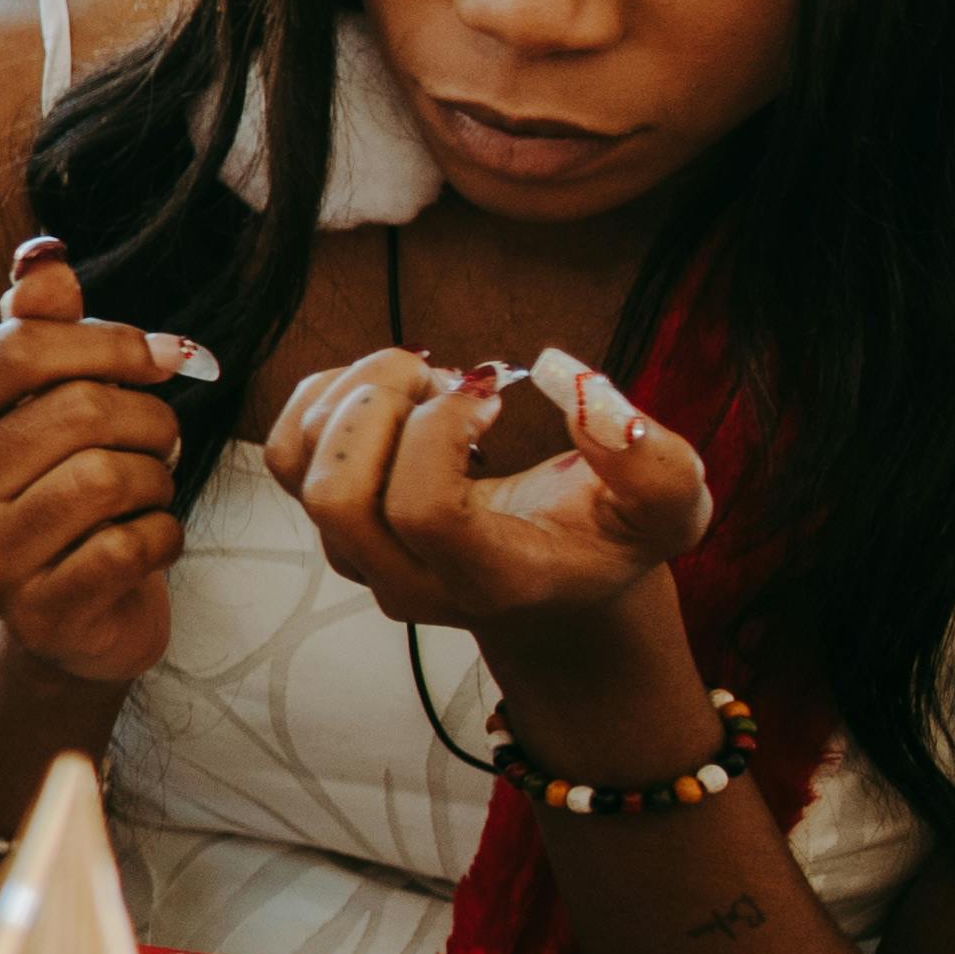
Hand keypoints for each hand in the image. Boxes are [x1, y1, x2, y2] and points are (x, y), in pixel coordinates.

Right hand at [0, 237, 220, 690]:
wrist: (62, 608)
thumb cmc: (56, 481)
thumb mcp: (43, 396)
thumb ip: (39, 323)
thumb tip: (45, 254)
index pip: (22, 345)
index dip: (112, 341)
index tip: (162, 357)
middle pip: (78, 409)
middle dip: (149, 416)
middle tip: (160, 434)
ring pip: (109, 477)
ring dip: (157, 478)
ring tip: (148, 486)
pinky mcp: (34, 617)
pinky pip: (132, 547)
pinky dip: (163, 536)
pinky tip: (147, 540)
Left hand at [269, 341, 713, 637]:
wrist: (559, 576)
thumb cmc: (612, 533)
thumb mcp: (668, 504)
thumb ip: (650, 460)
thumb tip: (575, 384)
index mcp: (492, 579)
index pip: (422, 510)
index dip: (441, 432)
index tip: (489, 390)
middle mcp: (409, 579)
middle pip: (336, 498)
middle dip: (375, 407)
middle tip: (441, 374)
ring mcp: (359, 555)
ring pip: (300, 468)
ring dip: (352, 394)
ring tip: (424, 376)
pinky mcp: (331, 519)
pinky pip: (286, 452)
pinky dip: (323, 397)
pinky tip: (390, 386)